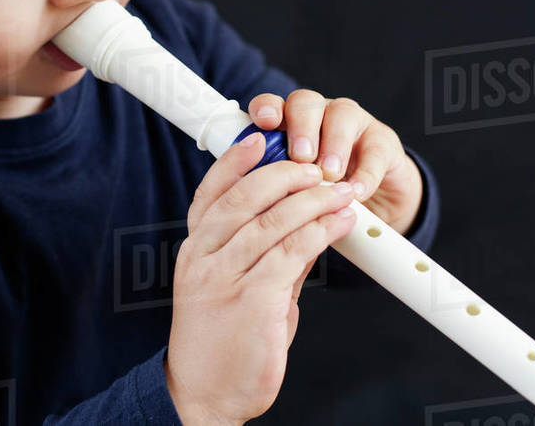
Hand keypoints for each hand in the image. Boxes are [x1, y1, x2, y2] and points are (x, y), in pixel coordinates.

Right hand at [165, 131, 357, 424]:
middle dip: (284, 174)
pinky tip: (339, 223)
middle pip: (243, 198)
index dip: (234, 161)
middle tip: (315, 167)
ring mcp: (226, 280)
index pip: (211, 194)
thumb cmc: (219, 344)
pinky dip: (320, 232)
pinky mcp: (254, 302)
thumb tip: (302, 225)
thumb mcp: (233, 288)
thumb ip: (264, 255)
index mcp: (195, 252)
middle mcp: (204, 260)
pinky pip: (292, 253)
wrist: (203, 397)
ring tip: (339, 191)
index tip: (259, 139)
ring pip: (271, 221)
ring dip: (311, 200)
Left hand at [247, 90, 423, 235]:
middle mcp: (319, 115)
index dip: (266, 109)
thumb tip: (252, 194)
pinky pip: (375, 149)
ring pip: (341, 115)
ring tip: (329, 174)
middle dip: (301, 128)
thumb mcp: (293, 192)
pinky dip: (365, 172)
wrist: (374, 207)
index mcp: (288, 124)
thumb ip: (276, 185)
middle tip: (300, 157)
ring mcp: (353, 124)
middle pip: (305, 103)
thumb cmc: (320, 197)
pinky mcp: (383, 143)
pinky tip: (357, 192)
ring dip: (333, 145)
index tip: (264, 122)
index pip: (272, 105)